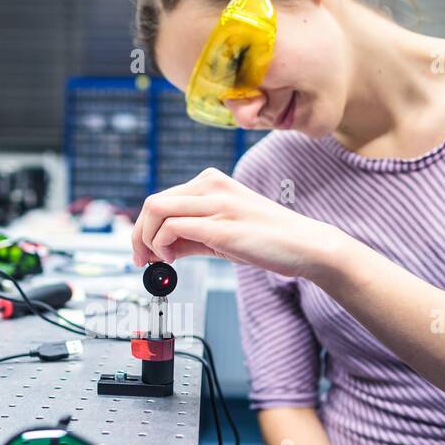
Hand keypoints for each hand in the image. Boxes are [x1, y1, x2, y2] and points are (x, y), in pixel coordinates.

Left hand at [131, 167, 348, 279]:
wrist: (305, 246)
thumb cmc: (267, 241)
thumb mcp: (222, 233)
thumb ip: (191, 236)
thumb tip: (159, 249)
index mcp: (211, 182)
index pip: (162, 199)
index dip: (144, 228)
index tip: (144, 252)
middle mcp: (211, 185)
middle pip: (152, 203)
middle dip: (138, 235)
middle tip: (142, 261)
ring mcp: (216, 203)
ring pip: (156, 210)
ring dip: (146, 240)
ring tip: (158, 262)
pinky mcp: (220, 225)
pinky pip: (172, 227)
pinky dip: (161, 246)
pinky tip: (172, 261)